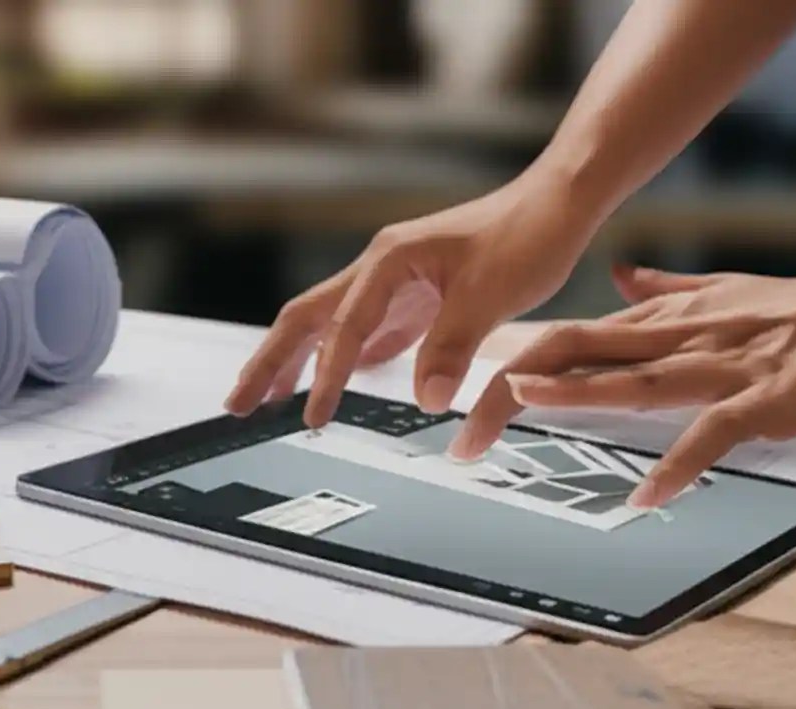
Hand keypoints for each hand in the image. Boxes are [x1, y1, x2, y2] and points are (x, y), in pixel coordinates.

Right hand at [225, 158, 600, 426]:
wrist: (557, 203)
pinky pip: (368, 331)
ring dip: (299, 362)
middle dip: (269, 362)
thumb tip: (425, 402)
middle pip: (308, 318)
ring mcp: (396, 280)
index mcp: (389, 261)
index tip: (312, 418)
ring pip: (332, 325)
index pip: (344, 328)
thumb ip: (451, 347)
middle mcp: (382, 267)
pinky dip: (345, 359)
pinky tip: (336, 381)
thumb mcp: (490, 295)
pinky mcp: (416, 295)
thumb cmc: (528, 236)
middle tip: (237, 405)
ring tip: (270, 400)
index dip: (324, 377)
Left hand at [454, 264, 795, 508]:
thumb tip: (620, 275)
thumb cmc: (790, 308)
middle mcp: (674, 340)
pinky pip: (711, 432)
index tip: (471, 400)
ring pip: (635, 379)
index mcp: (659, 322)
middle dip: (520, 387)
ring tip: (522, 403)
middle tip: (466, 429)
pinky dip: (678, 463)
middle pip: (582, 354)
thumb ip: (663, 289)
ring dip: (578, 393)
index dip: (518, 364)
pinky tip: (647, 495)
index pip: (573, 338)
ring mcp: (714, 369)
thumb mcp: (714, 291)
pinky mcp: (758, 400)